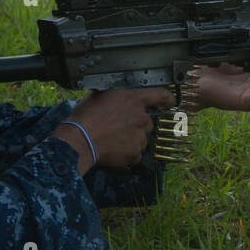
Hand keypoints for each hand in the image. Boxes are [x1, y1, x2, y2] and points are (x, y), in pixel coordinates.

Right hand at [56, 87, 173, 171]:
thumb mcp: (97, 96)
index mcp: (132, 99)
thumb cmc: (84, 117)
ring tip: (111, 140)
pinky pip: (135, 154)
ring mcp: (139, 136)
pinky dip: (127, 154)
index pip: (159, 95)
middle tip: (118, 129)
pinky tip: (113, 151)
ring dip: (131, 140)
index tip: (171, 102)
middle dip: (136, 126)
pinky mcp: (135, 153)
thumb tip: (113, 96)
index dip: (167, 98)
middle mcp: (140, 117)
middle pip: (147, 123)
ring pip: (141, 139)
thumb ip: (113, 96)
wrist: (79, 141)